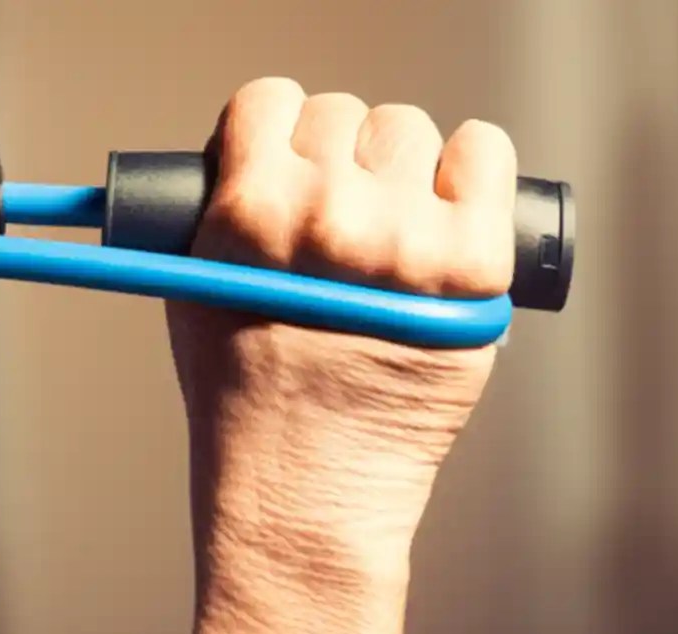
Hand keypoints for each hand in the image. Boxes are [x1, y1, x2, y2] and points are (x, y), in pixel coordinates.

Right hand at [170, 78, 515, 544]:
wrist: (302, 489)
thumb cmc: (242, 398)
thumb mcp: (191, 289)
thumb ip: (220, 211)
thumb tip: (260, 156)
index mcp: (249, 213)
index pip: (269, 100)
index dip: (274, 134)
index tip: (283, 164)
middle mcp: (330, 215)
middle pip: (345, 114)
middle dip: (337, 157)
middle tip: (336, 219)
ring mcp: (409, 242)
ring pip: (412, 129)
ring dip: (398, 169)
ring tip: (387, 234)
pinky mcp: (475, 268)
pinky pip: (486, 154)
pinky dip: (470, 171)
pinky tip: (445, 213)